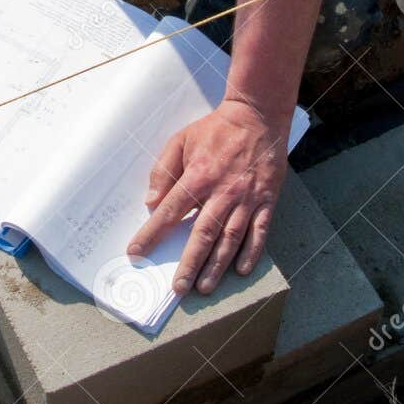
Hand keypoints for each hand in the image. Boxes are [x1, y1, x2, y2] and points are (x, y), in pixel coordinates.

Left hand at [127, 97, 287, 296]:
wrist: (256, 116)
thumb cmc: (215, 129)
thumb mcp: (181, 140)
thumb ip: (164, 170)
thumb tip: (151, 201)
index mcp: (198, 176)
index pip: (170, 211)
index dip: (152, 234)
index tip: (137, 252)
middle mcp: (222, 192)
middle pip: (202, 234)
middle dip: (188, 263)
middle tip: (178, 288)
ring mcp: (246, 198)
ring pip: (230, 238)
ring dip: (217, 265)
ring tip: (204, 287)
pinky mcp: (266, 200)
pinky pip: (259, 231)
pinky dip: (251, 252)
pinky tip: (241, 270)